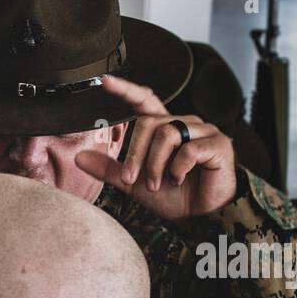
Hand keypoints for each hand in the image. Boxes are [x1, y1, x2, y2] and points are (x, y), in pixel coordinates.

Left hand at [74, 73, 237, 219]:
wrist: (200, 215)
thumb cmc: (172, 196)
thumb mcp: (134, 184)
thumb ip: (110, 169)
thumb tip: (78, 158)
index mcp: (165, 128)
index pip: (145, 100)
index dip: (126, 90)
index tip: (105, 81)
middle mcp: (184, 123)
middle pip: (149, 124)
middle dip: (135, 155)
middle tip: (133, 180)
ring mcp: (203, 131)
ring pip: (166, 134)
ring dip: (155, 165)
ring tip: (158, 184)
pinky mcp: (218, 144)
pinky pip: (189, 150)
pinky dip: (177, 169)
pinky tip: (179, 180)